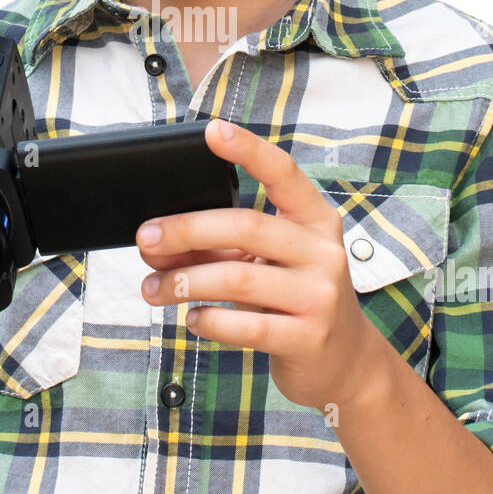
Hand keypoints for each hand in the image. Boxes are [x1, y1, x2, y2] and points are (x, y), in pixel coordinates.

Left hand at [134, 118, 375, 413]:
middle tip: (146, 238)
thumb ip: (225, 246)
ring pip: (237, 278)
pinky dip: (209, 321)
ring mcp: (320, 295)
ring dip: (184, 281)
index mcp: (315, 220)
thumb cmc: (298, 299)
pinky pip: (246, 326)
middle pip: (246, 226)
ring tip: (154, 288)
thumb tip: (158, 242)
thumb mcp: (273, 263)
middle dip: (187, 229)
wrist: (346, 362)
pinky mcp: (308, 337)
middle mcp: (323, 251)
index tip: (212, 131)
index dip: (249, 149)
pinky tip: (192, 318)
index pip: (283, 172)